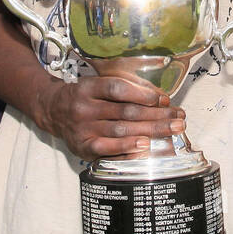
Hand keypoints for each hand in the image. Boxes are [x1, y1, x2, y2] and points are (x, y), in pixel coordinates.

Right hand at [37, 75, 184, 161]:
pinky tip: (144, 146)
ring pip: (121, 130)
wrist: (53, 111)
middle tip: (179, 118)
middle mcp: (84, 107)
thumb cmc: (86, 97)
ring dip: (150, 130)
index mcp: (89, 87)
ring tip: (172, 130)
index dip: (142, 93)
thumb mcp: (99, 84)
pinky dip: (127, 148)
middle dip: (157, 115)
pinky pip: (107, 149)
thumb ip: (126, 87)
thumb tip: (160, 98)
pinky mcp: (83, 147)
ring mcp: (83, 128)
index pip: (117, 88)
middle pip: (125, 111)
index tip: (164, 99)